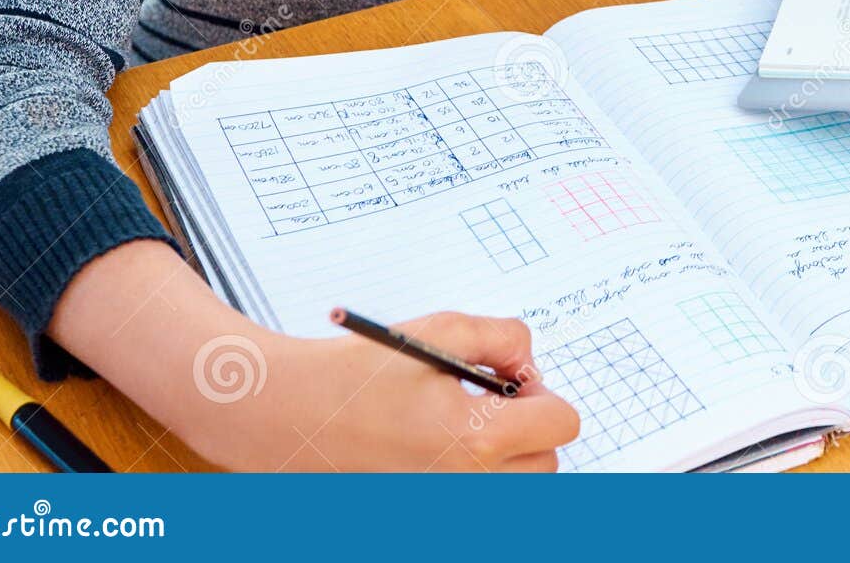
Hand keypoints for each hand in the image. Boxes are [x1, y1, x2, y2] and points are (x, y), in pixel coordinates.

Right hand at [48, 241, 577, 471]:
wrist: (289, 414)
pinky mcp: (424, 519)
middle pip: (546, 464)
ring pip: (515, 490)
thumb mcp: (438, 330)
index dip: (542, 393)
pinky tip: (437, 449)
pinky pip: (477, 502)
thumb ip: (500, 337)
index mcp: (474, 437)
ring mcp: (444, 508)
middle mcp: (465, 484)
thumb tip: (527, 358)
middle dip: (528, 429)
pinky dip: (472, 480)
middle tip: (488, 402)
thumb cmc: (357, 373)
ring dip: (505, 459)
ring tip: (460, 425)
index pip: (559, 423)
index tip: (511, 381)